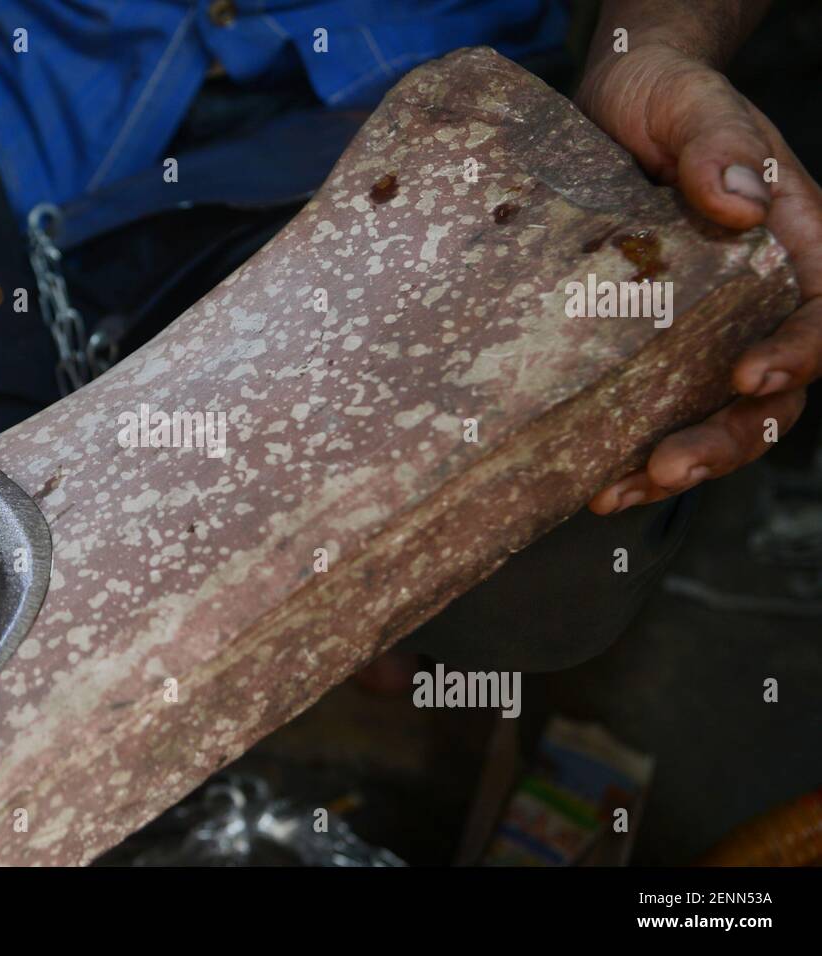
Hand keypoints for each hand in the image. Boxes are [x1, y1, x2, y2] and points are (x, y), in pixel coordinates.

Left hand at [575, 43, 821, 513]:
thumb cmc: (661, 95)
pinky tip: (592, 483)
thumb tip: (741, 201)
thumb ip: (718, 142)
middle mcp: (757, 299)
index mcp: (794, 243)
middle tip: (667, 466)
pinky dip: (629, 451)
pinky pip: (655, 410)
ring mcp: (703, 330)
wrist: (606, 106)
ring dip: (675, 466)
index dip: (798, 356)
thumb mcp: (687, 101)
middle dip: (725, 439)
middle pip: (772, 393)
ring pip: (715, 417)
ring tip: (616, 493)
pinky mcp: (648, 345)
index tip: (745, 379)